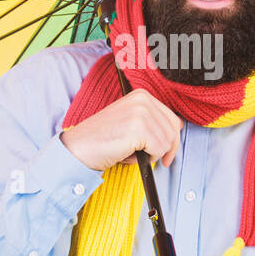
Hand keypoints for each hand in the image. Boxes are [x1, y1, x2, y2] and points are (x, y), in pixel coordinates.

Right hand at [60, 87, 182, 171]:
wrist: (78, 148)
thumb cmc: (102, 140)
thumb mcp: (129, 122)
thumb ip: (151, 122)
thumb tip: (176, 132)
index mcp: (142, 95)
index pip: (172, 119)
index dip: (172, 140)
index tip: (165, 154)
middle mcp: (143, 100)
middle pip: (173, 131)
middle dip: (165, 149)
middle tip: (151, 159)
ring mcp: (141, 113)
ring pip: (166, 142)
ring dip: (151, 155)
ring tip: (130, 153)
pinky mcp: (138, 128)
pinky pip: (157, 151)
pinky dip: (146, 160)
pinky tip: (128, 155)